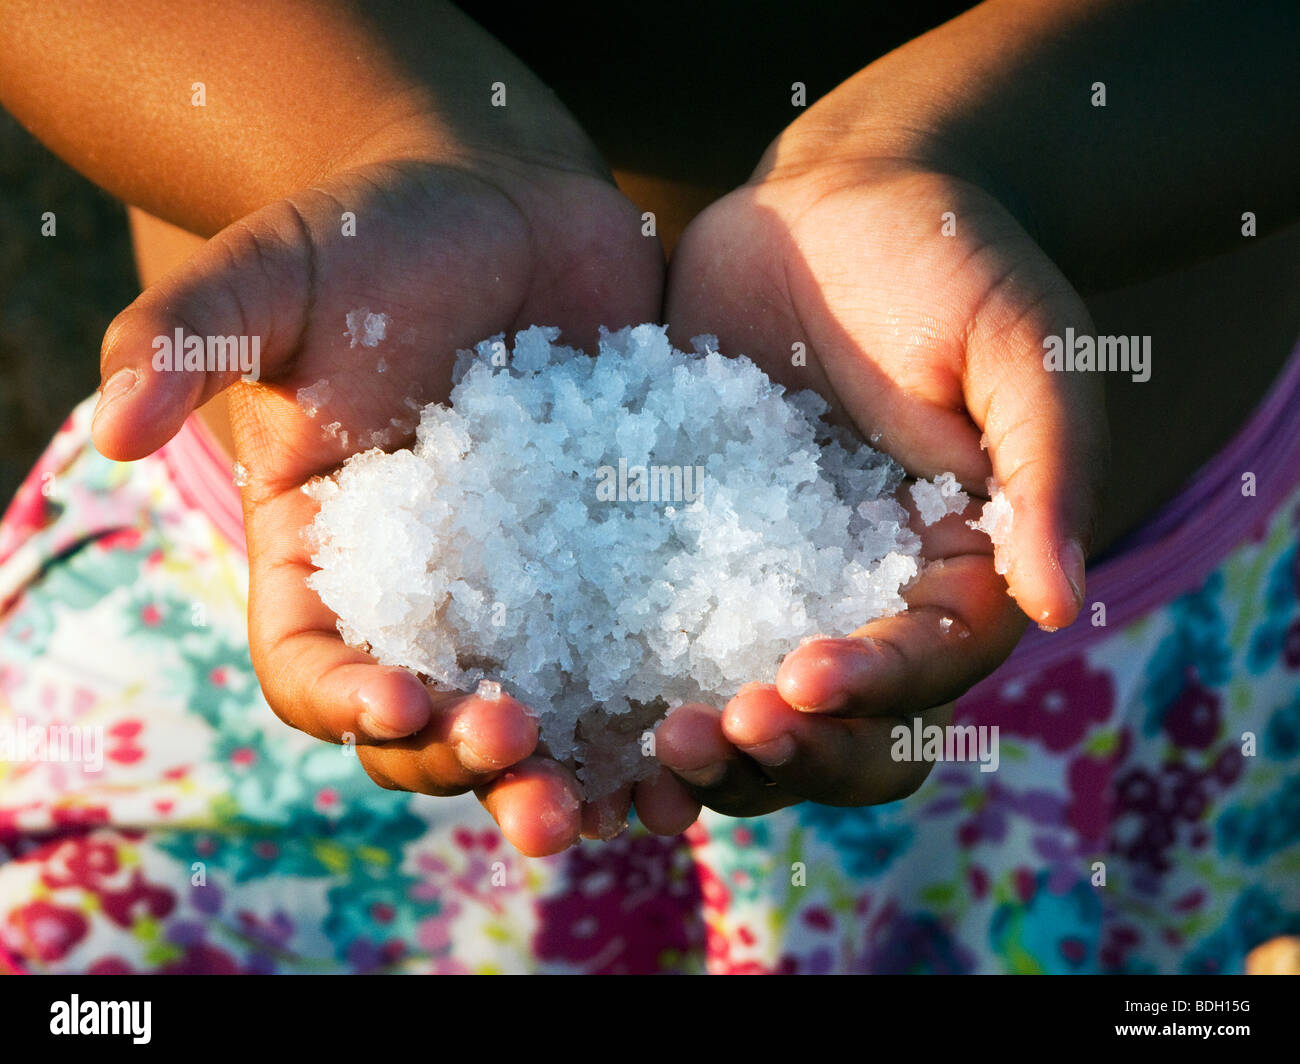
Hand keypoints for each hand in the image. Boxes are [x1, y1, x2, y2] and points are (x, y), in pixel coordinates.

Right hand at [92, 128, 667, 855]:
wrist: (504, 204)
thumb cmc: (371, 233)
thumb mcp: (273, 275)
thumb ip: (187, 340)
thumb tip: (103, 426)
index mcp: (326, 557)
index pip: (313, 665)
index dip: (347, 702)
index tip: (402, 702)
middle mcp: (428, 594)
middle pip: (435, 722)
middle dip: (477, 765)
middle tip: (533, 780)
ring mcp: (528, 583)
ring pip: (548, 708)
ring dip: (585, 769)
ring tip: (641, 797)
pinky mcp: (615, 555)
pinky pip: (641, 643)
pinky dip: (671, 695)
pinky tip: (721, 723)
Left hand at [653, 147, 1107, 815]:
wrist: (829, 206)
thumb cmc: (945, 260)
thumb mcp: (1021, 348)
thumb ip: (1048, 469)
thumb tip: (1062, 604)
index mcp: (958, 576)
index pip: (927, 667)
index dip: (875, 691)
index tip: (806, 680)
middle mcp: (866, 600)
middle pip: (835, 724)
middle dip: (778, 749)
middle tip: (701, 737)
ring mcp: (773, 584)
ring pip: (744, 701)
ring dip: (703, 743)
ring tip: (645, 740)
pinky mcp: (693, 550)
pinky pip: (662, 628)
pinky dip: (626, 677)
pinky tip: (572, 686)